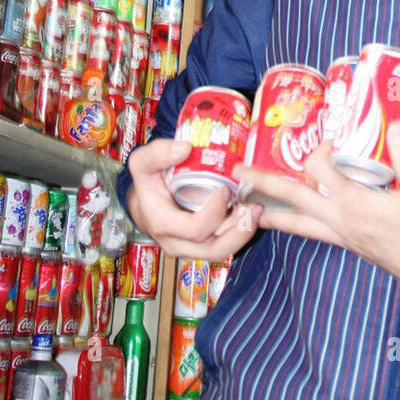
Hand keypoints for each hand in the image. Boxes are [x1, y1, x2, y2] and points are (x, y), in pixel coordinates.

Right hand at [126, 137, 263, 262]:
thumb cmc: (147, 183)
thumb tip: (185, 148)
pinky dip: (239, 232)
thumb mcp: (143, 163)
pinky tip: (249, 214)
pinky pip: (224, 246)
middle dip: (239, 231)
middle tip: (254, 207)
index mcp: (163, 224)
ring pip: (222, 250)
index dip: (215, 213)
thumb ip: (158, 153)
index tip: (225, 190)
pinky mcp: (202, 247)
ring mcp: (190, 249)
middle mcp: (177, 243)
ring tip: (256, 210)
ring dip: (244, 233)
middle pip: (214, 249)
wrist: (145, 204)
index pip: (195, 229)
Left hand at [235, 126, 399, 303]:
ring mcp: (345, 237)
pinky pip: (315, 232)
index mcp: (354, 206)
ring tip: (247, 209)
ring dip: (272, 213)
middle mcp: (341, 222)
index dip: (321, 150)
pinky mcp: (354, 245)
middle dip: (263, 185)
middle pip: (293, 201)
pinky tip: (298, 221)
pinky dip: (298, 224)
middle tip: (235, 174)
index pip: (319, 171)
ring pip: (298, 224)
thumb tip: (395, 124)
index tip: (336, 141)